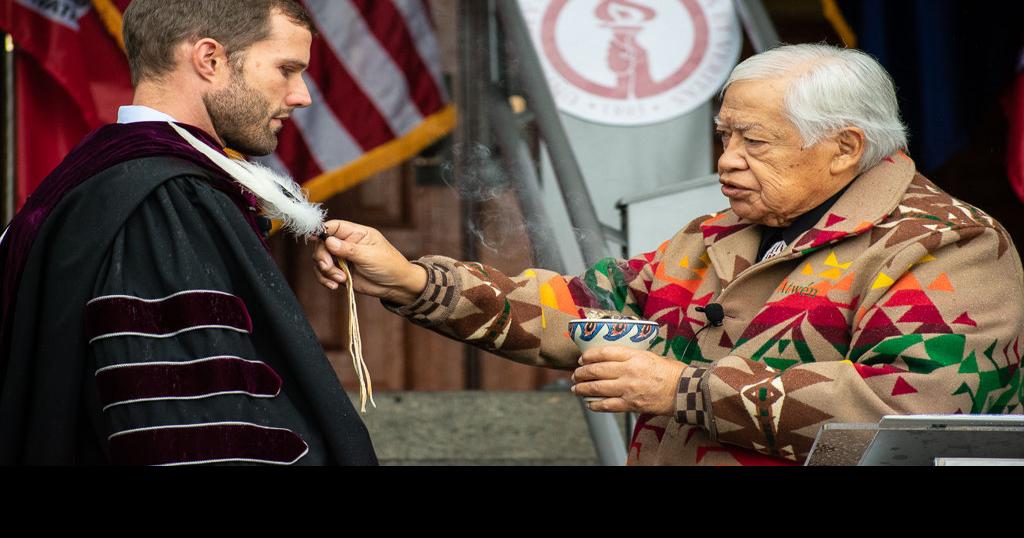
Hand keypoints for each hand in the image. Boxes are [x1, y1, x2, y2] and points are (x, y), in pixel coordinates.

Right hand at [312, 220, 426, 305]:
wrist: (396, 285)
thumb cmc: (389, 265)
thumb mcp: (370, 255)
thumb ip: (348, 249)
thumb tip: (329, 240)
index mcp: (356, 233)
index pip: (333, 226)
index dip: (321, 230)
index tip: (313, 238)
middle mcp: (346, 244)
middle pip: (322, 245)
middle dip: (322, 257)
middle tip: (328, 267)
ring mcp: (342, 259)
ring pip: (321, 260)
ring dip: (325, 271)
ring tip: (339, 279)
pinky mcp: (340, 272)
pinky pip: (324, 274)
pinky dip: (325, 279)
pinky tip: (335, 285)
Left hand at [570, 346, 684, 414]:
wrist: (684, 392)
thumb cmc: (670, 372)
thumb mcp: (651, 356)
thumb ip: (632, 356)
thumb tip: (615, 358)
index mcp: (634, 356)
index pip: (604, 352)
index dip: (589, 355)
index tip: (582, 359)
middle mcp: (628, 371)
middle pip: (596, 370)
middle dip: (581, 373)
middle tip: (575, 374)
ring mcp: (628, 389)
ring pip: (597, 388)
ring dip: (583, 388)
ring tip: (576, 389)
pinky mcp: (631, 404)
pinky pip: (607, 405)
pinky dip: (595, 404)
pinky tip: (590, 404)